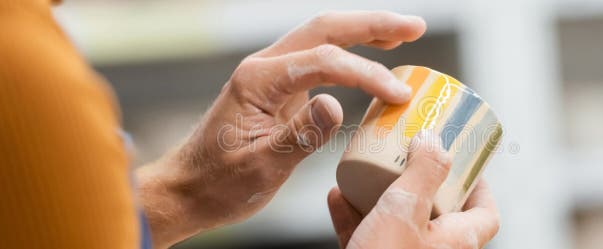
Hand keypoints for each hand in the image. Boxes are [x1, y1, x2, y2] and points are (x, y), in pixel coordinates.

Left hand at [135, 11, 425, 247]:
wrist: (187, 190)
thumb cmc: (219, 183)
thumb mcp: (261, 167)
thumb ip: (300, 136)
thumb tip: (336, 104)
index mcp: (258, 81)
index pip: (323, 61)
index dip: (365, 74)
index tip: (399, 95)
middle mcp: (264, 69)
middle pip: (324, 29)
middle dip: (372, 25)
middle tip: (414, 27)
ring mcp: (271, 77)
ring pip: (322, 38)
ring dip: (363, 32)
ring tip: (403, 36)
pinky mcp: (278, 91)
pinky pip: (319, 62)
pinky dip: (351, 56)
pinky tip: (372, 63)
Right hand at [327, 132, 500, 248]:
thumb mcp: (406, 210)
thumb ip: (423, 172)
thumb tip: (436, 140)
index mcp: (455, 242)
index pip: (485, 213)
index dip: (481, 187)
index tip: (467, 162)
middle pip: (437, 212)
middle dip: (419, 182)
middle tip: (408, 157)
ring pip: (397, 223)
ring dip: (379, 194)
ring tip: (366, 170)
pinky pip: (367, 236)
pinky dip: (353, 216)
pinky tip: (336, 196)